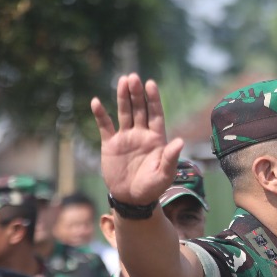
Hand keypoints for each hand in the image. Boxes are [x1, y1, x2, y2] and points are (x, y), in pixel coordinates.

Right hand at [90, 73, 182, 205]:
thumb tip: (180, 141)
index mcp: (156, 139)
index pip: (156, 114)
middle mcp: (141, 134)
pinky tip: (96, 102)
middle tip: (133, 77)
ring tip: (122, 81)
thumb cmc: (153, 187)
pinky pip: (105, 126)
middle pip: (140, 109)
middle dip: (137, 94)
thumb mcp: (164, 174)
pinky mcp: (110, 144)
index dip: (153, 99)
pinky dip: (100, 114)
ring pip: (124, 113)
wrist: (132, 198)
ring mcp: (126, 137)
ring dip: (123, 98)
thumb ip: (170, 157)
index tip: (151, 84)